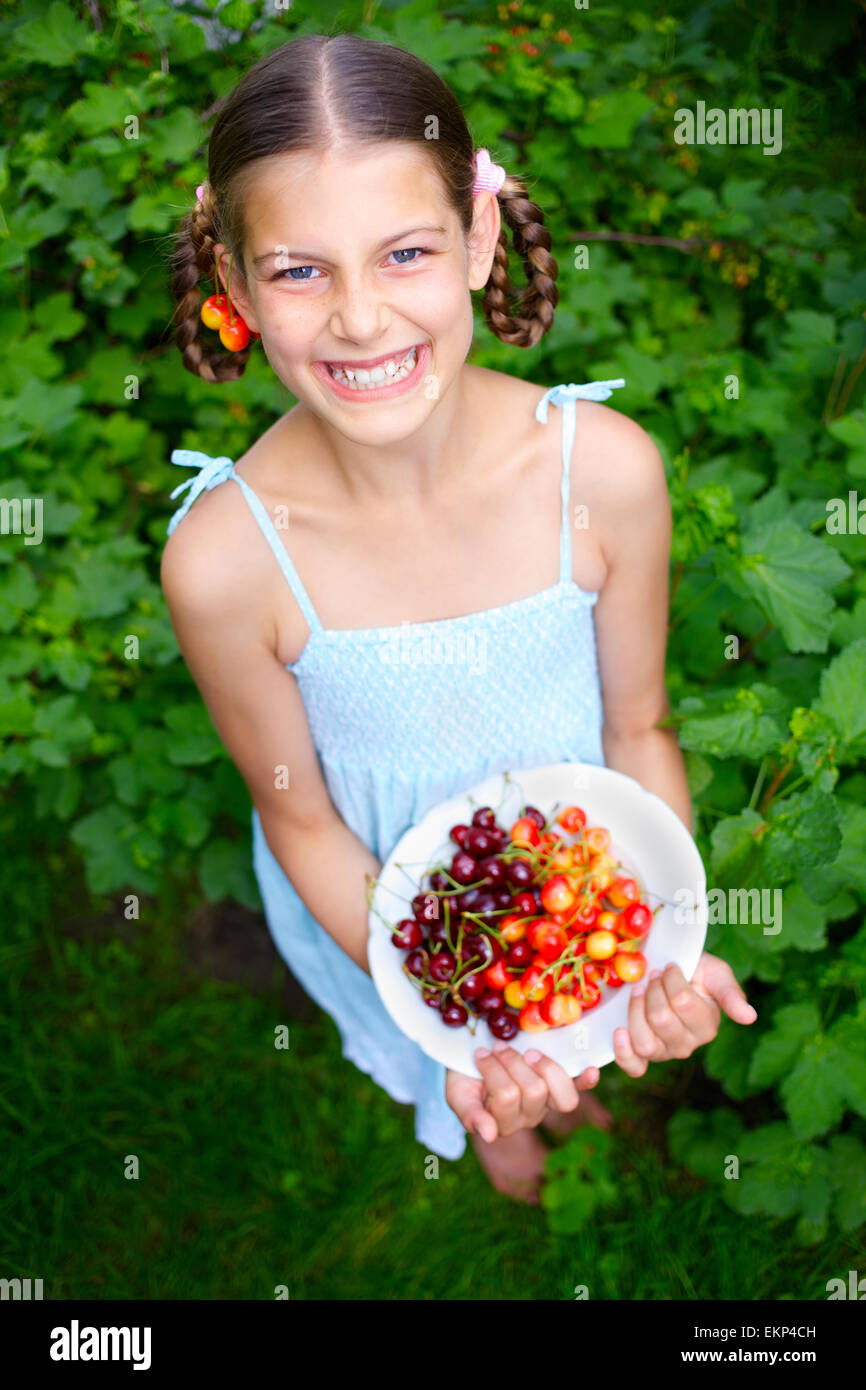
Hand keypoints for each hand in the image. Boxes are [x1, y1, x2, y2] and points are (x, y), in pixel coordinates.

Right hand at [446, 1041, 599, 1142]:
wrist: (475, 1058)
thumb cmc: (465, 1078)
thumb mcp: (458, 1095)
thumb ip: (470, 1115)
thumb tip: (489, 1135)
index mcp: (504, 1122)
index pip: (507, 1096)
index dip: (494, 1071)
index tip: (481, 1054)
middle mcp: (530, 1116)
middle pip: (534, 1091)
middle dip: (514, 1062)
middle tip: (498, 1048)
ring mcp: (548, 1102)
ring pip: (558, 1092)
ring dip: (543, 1066)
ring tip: (527, 1052)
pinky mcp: (562, 1086)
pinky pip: (579, 1089)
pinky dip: (586, 1081)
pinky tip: (591, 1071)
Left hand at [612, 950, 756, 1076]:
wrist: (665, 973)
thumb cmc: (694, 972)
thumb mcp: (716, 973)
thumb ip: (731, 994)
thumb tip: (750, 1017)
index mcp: (707, 1027)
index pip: (683, 1003)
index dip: (671, 979)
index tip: (670, 966)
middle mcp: (687, 1046)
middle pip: (661, 1020)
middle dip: (653, 990)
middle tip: (653, 975)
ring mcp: (663, 1053)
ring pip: (645, 1041)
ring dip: (635, 1009)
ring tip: (637, 990)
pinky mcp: (642, 1056)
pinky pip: (633, 1066)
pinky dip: (624, 1051)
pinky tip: (619, 1031)